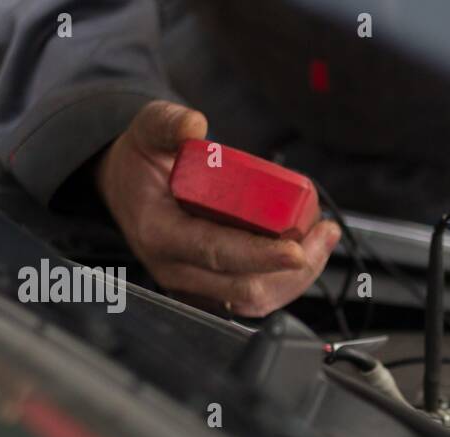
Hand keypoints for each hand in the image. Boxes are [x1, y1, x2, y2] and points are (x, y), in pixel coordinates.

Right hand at [94, 100, 340, 316]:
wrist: (127, 188)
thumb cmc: (143, 163)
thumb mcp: (148, 131)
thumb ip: (169, 123)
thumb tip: (195, 124)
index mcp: (160, 233)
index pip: (216, 253)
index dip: (260, 255)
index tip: (296, 251)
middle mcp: (176, 269)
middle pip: (245, 287)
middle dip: (293, 267)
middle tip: (322, 232)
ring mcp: (194, 286)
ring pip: (255, 300)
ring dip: (296, 277)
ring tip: (322, 239)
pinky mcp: (210, 291)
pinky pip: (254, 298)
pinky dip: (286, 281)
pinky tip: (309, 251)